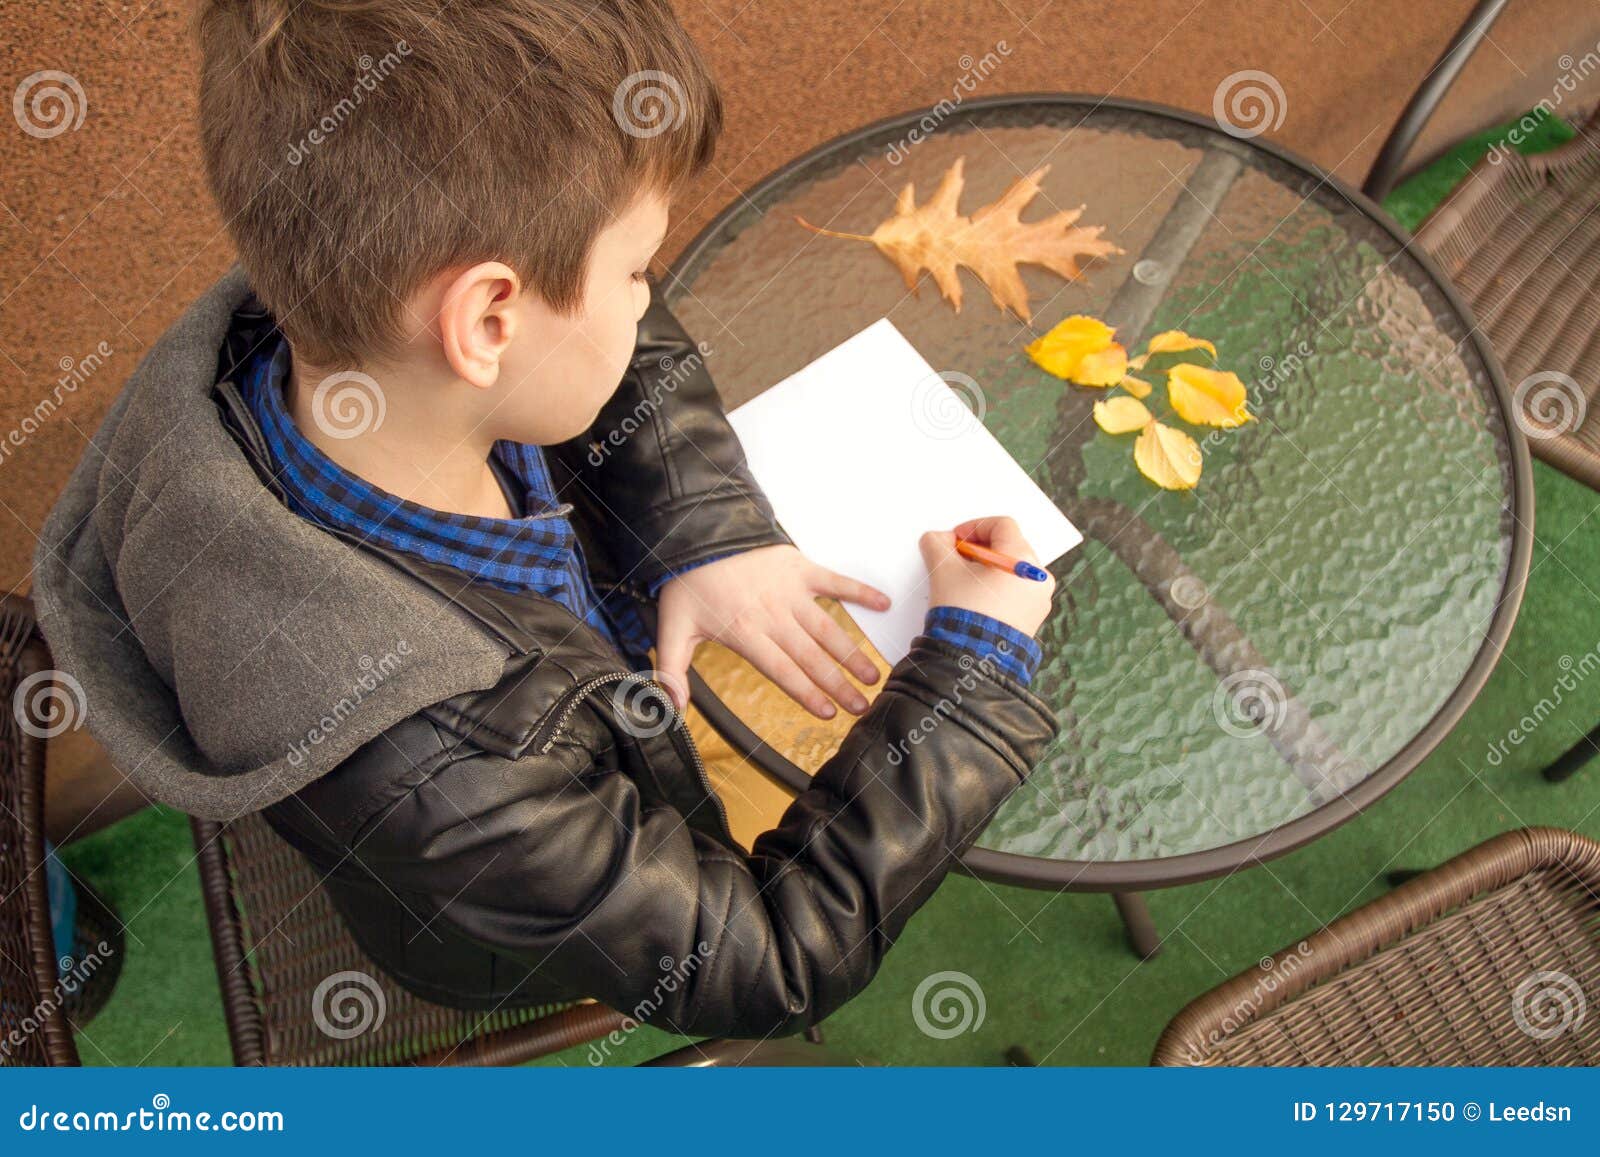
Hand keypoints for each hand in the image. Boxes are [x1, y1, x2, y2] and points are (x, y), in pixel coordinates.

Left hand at [654, 545, 890, 718]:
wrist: (697, 533)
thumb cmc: (688, 583)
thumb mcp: (672, 629)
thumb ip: (671, 671)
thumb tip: (672, 709)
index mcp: (746, 633)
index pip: (782, 671)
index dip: (807, 694)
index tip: (828, 713)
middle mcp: (773, 615)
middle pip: (811, 657)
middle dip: (839, 684)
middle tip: (862, 706)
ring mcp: (790, 591)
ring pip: (827, 628)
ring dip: (852, 653)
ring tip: (872, 674)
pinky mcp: (800, 568)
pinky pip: (835, 581)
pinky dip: (860, 592)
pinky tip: (883, 605)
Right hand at [919, 516, 1055, 636]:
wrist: (973, 659)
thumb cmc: (963, 612)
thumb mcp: (944, 572)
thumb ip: (938, 546)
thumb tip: (937, 538)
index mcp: (1023, 559)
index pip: (1002, 525)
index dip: (974, 527)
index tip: (955, 540)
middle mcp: (1038, 577)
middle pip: (1009, 547)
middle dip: (979, 550)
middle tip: (956, 561)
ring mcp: (1039, 600)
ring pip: (1012, 571)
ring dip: (988, 569)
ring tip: (964, 584)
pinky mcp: (1033, 618)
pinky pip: (1016, 593)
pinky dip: (997, 589)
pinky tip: (976, 601)